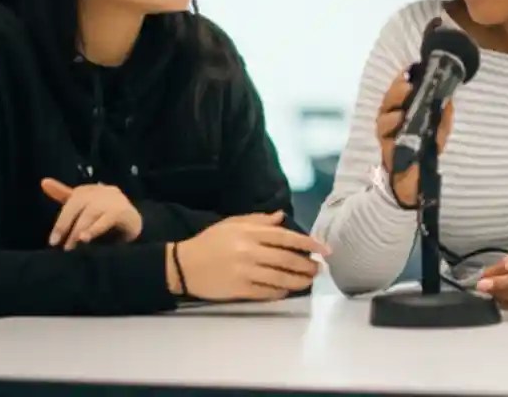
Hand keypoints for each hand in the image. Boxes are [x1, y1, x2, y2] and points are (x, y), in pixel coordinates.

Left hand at [42, 178, 142, 249]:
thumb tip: (43, 181)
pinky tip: (85, 239)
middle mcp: (102, 190)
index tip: (52, 241)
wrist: (136, 225)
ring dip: (78, 230)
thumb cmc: (106, 217)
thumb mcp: (83, 208)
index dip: (62, 220)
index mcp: (91, 190)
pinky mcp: (124, 210)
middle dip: (65, 224)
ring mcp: (114, 199)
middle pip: (78, 203)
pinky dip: (94, 229)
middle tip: (58, 245)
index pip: (71, 200)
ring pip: (90, 212)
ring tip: (71, 247)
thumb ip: (64, 195)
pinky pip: (106, 219)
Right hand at [172, 211, 330, 301]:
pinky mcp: (239, 289)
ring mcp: (245, 272)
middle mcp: (250, 252)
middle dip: (308, 265)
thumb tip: (282, 216)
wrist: (183, 265)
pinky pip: (266, 292)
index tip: (324, 249)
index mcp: (250, 233)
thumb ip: (259, 220)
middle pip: (287, 259)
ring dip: (299, 280)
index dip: (309, 244)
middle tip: (319, 268)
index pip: (287, 237)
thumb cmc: (210, 242)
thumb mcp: (232, 223)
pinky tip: (287, 290)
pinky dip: (280, 291)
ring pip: (280, 278)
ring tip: (309, 280)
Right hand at [376, 69, 453, 206]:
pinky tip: (398, 122)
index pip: (398, 92)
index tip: (410, 70)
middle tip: (407, 86)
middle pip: (388, 102)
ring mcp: (388, 137)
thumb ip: (443, 116)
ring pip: (382, 118)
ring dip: (392, 110)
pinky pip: (385, 137)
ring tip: (403, 105)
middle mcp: (392, 122)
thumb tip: (448, 99)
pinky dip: (391, 128)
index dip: (401, 80)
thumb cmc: (426, 152)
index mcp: (402, 112)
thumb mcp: (439, 131)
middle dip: (396, 92)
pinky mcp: (387, 151)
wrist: (418, 183)